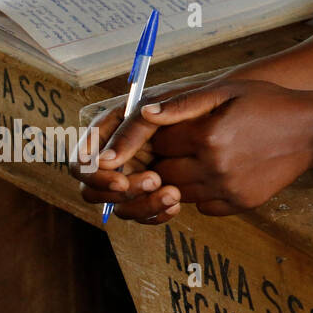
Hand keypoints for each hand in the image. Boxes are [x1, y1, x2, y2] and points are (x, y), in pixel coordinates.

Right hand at [72, 80, 205, 224]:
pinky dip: (155, 214)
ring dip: (142, 206)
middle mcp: (114, 156)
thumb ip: (134, 129)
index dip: (96, 176)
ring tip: (174, 194)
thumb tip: (105, 159)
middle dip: (122, 193)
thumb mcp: (163, 104)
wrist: (230, 110)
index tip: (123, 181)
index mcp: (108, 131)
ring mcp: (131, 175)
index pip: (82, 162)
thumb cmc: (192, 99)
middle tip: (155, 182)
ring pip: (120, 206)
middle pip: (94, 190)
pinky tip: (175, 206)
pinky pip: (142, 212)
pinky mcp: (150, 190)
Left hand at [97, 80, 312, 219]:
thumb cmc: (270, 103)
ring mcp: (228, 189)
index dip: (158, 135)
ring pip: (179, 192)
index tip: (168, 130)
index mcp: (208, 135)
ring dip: (179, 178)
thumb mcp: (228, 90)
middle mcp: (215, 167)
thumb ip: (184, 103)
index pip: (158, 143)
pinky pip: (203, 206)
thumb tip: (145, 115)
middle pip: (163, 172)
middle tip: (179, 146)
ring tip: (196, 159)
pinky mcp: (241, 203)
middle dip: (163, 159)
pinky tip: (215, 174)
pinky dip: (201, 193)